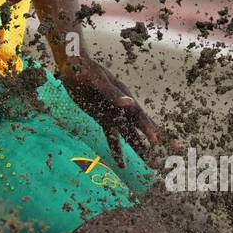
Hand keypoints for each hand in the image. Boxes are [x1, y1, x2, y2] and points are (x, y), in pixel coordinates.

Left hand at [58, 55, 178, 166]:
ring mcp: (114, 115)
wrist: (72, 67)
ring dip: (139, 150)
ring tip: (151, 165)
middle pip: (140, 128)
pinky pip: (112, 138)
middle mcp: (123, 108)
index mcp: (125, 96)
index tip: (156, 140)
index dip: (147, 127)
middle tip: (160, 158)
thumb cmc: (86, 70)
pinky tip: (122, 164)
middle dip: (151, 143)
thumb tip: (129, 103)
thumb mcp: (97, 80)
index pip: (139, 115)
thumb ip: (112, 93)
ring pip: (129, 136)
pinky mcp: (103, 120)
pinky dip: (117, 151)